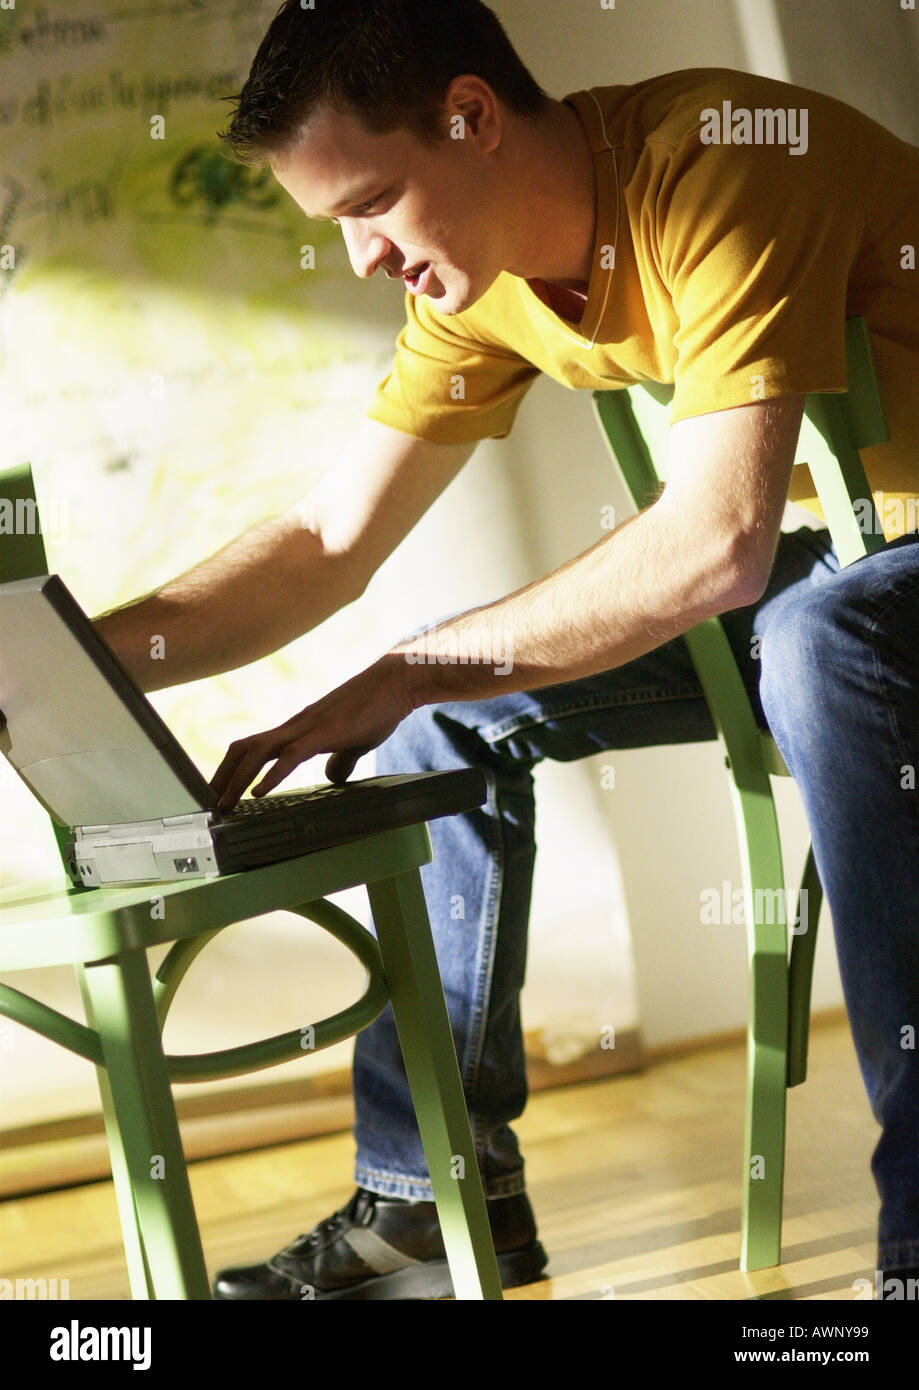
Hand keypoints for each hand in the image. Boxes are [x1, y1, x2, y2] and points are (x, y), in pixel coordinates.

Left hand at [209, 653, 416, 810]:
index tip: (221, 792)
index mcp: (299, 729)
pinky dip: (270, 775)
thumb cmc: (378, 707)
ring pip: (257, 752)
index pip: (254, 748)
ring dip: (236, 780)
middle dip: (222, 777)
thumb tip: (332, 776)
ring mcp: (306, 727)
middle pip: (243, 749)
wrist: (397, 680)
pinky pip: (290, 755)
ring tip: (224, 806)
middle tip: (209, 805)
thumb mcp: (355, 740)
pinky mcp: (324, 732)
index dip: (233, 769)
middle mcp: (294, 726)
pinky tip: (258, 793)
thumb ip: (340, 759)